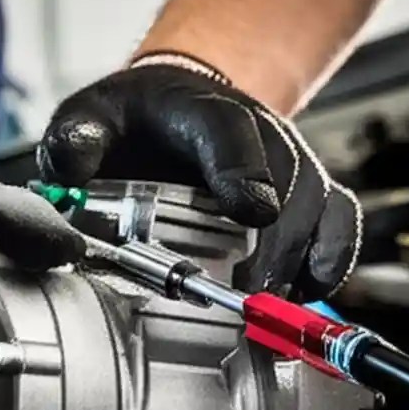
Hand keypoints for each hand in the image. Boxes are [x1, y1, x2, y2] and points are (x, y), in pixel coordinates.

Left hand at [37, 54, 361, 301]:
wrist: (171, 104)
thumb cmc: (132, 119)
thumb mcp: (91, 117)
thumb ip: (75, 138)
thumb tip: (70, 168)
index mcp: (199, 109)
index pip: (230, 131)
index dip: (244, 170)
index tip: (252, 211)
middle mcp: (258, 129)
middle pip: (288, 178)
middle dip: (276, 240)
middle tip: (252, 292)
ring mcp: (287, 160)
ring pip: (319, 203)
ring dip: (302, 257)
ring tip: (274, 305)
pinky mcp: (305, 190)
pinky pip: (338, 220)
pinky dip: (332, 259)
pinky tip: (309, 294)